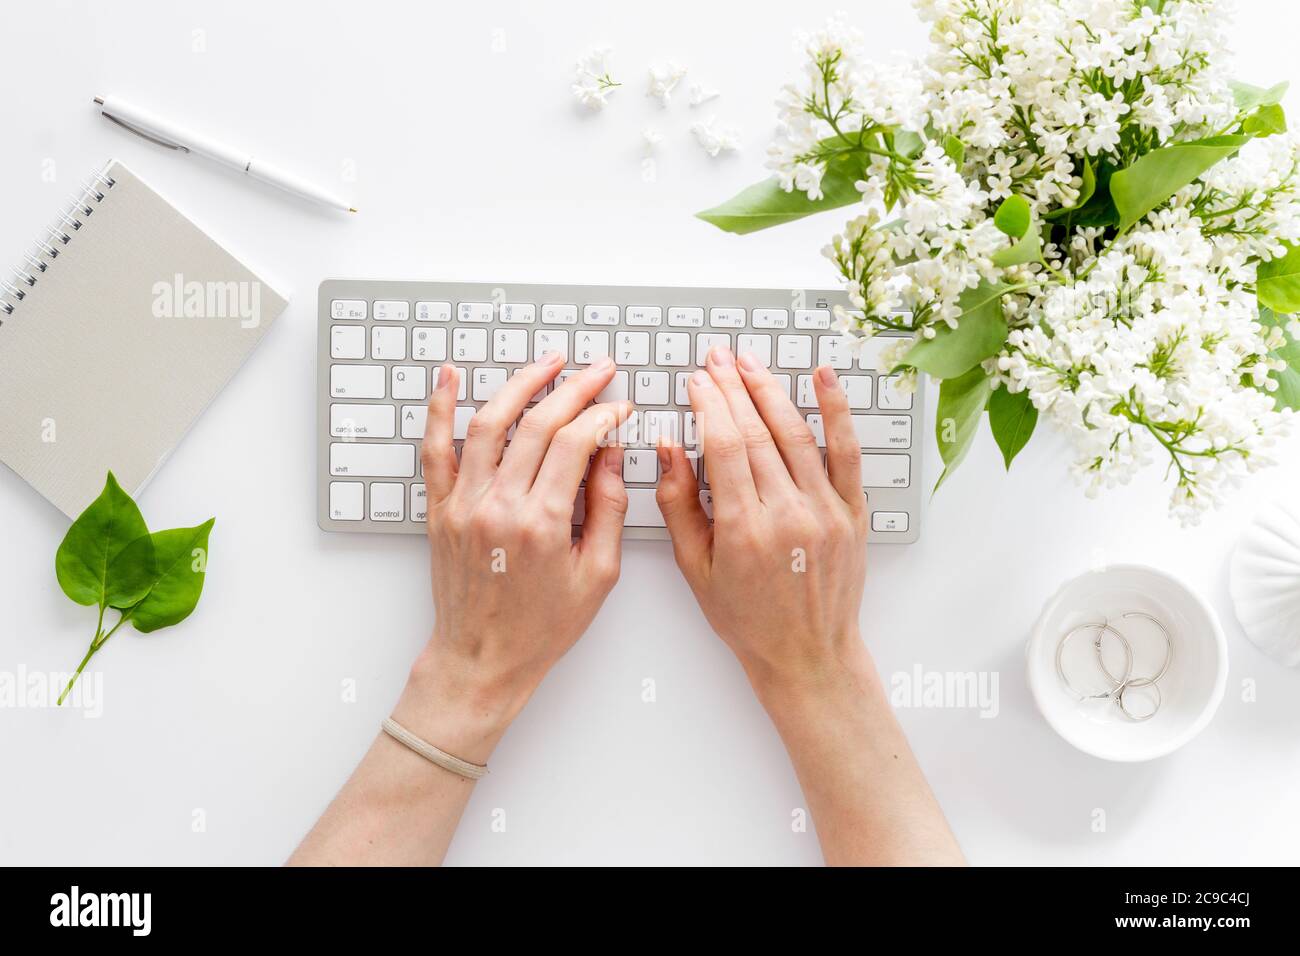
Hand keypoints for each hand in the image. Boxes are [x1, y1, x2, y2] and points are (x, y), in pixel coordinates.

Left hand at [393, 354, 631, 761]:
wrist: (483, 659)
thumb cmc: (542, 627)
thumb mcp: (598, 575)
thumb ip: (607, 509)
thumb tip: (609, 453)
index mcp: (542, 524)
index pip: (576, 443)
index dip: (603, 415)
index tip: (620, 406)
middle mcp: (499, 507)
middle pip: (539, 424)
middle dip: (575, 388)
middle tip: (598, 370)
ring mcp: (464, 505)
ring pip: (490, 423)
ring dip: (521, 383)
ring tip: (548, 361)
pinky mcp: (440, 509)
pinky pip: (435, 449)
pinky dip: (440, 408)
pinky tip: (451, 375)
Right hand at [655, 347, 868, 696]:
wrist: (807, 655)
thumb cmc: (747, 618)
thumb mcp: (696, 569)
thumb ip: (678, 506)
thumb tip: (669, 448)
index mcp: (744, 530)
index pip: (723, 446)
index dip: (708, 405)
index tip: (697, 381)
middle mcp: (788, 515)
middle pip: (756, 433)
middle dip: (732, 388)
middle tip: (716, 359)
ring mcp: (825, 512)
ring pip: (796, 434)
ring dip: (770, 391)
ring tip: (749, 363)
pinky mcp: (852, 513)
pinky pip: (847, 452)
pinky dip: (836, 411)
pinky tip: (824, 378)